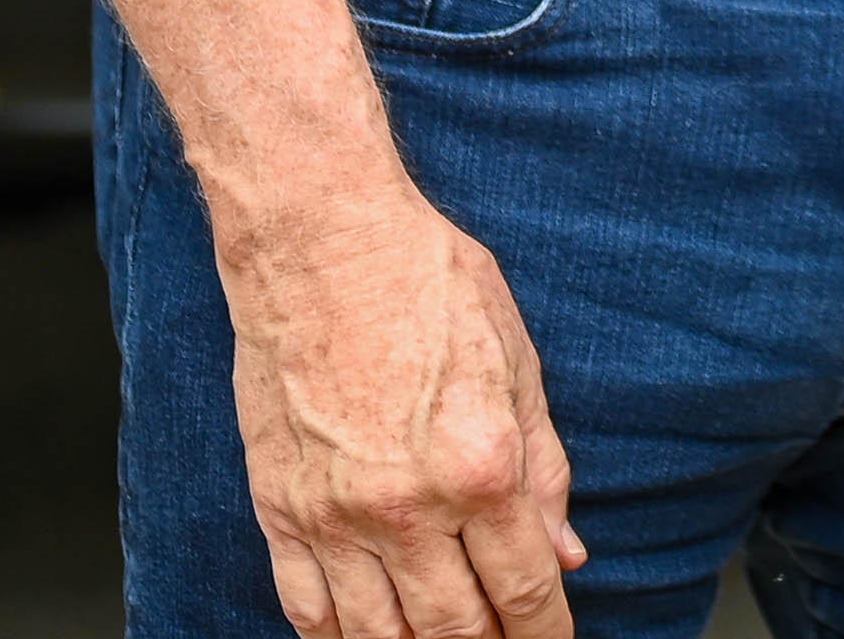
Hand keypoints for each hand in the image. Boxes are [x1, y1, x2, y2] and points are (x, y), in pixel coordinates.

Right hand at [218, 181, 581, 638]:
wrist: (320, 243)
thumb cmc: (426, 283)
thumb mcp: (519, 362)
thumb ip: (545, 468)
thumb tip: (564, 553)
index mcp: (479, 464)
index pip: (524, 587)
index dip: (546, 633)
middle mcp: (406, 505)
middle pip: (455, 629)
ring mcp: (334, 516)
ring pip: (378, 636)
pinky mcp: (279, 510)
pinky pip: (307, 608)